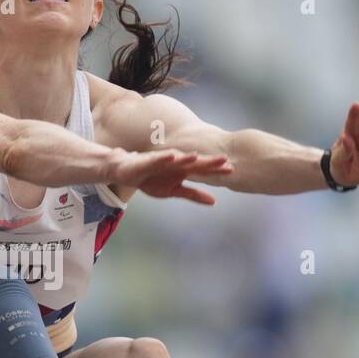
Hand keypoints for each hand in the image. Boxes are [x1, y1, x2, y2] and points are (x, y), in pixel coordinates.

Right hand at [107, 148, 232, 204]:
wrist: (126, 171)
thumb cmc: (151, 179)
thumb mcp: (173, 191)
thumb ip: (193, 194)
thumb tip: (214, 201)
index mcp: (183, 170)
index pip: (202, 170)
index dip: (216, 171)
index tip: (232, 171)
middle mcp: (175, 163)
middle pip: (194, 163)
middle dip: (207, 162)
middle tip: (224, 160)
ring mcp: (162, 161)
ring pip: (177, 159)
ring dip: (188, 157)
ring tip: (199, 157)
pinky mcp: (148, 161)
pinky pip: (158, 159)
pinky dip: (165, 157)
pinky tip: (173, 156)